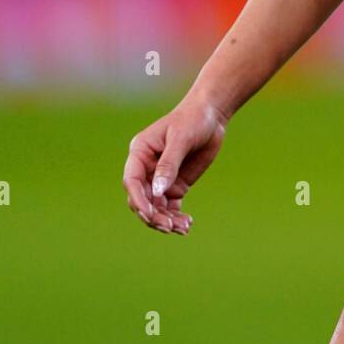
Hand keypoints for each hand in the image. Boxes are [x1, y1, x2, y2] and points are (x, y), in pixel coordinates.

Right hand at [122, 97, 229, 234]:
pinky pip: (171, 206)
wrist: (211, 115)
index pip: (131, 181)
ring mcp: (161, 178)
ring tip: (182, 228)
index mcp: (140, 153)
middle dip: (152, 215)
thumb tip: (157, 191)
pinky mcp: (175, 184)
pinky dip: (176, 217)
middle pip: (142, 198)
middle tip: (169, 226)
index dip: (138, 199)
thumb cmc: (193, 119)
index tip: (150, 213)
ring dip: (165, 220)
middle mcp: (146, 168)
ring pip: (156, 206)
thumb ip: (169, 164)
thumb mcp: (181, 139)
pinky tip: (187, 224)